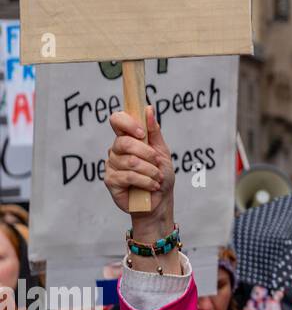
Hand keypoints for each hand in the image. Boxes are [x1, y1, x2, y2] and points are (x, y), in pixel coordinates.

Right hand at [105, 107, 174, 241]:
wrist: (160, 200)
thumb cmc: (161, 174)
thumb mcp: (162, 151)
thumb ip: (154, 131)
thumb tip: (149, 108)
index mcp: (128, 139)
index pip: (117, 120)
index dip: (127, 122)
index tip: (141, 132)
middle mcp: (116, 150)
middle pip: (124, 142)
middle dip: (147, 153)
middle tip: (157, 163)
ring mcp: (112, 165)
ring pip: (130, 161)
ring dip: (150, 170)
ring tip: (157, 177)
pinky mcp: (111, 181)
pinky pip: (128, 176)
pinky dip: (146, 181)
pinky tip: (151, 185)